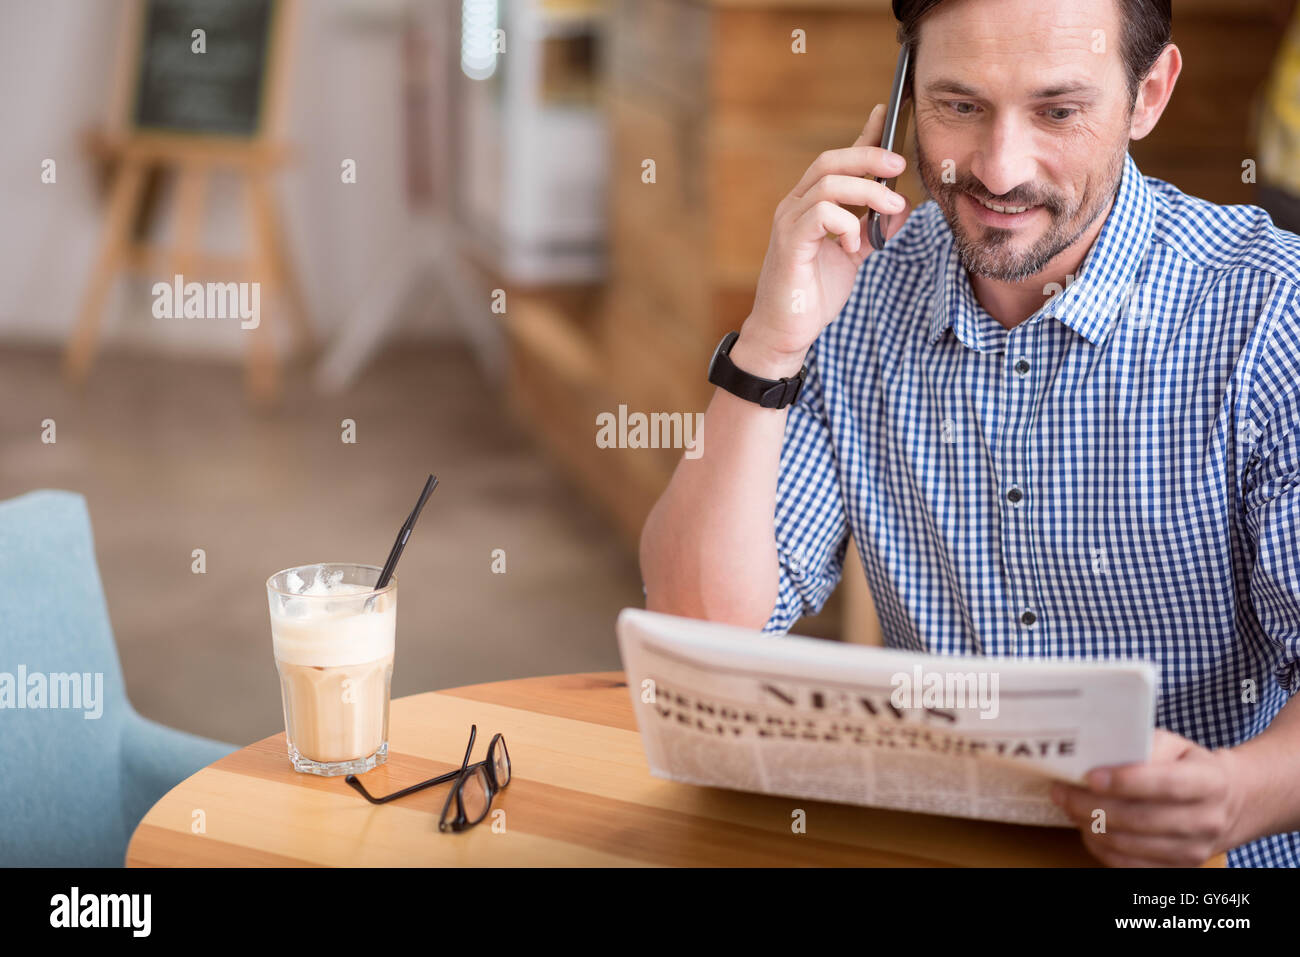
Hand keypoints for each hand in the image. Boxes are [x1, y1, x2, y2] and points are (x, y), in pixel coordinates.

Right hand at [738, 103, 911, 377]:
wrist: (786, 332)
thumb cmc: (814, 294)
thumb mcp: (853, 255)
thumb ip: (872, 229)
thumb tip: (902, 206)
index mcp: (810, 204)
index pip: (837, 160)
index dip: (864, 135)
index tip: (890, 112)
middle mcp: (795, 206)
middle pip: (831, 161)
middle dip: (869, 156)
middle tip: (900, 166)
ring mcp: (789, 222)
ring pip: (827, 183)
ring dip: (867, 191)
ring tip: (893, 209)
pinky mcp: (789, 244)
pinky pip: (820, 215)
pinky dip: (846, 225)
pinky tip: (855, 246)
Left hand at [1049, 729, 1248, 866]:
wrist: (1227, 802)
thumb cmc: (1188, 766)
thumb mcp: (1175, 744)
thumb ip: (1145, 744)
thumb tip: (1101, 750)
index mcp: (1209, 781)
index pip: (1166, 784)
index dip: (1126, 781)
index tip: (1090, 776)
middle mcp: (1206, 819)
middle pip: (1142, 819)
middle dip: (1093, 806)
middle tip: (1062, 791)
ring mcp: (1194, 849)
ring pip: (1131, 845)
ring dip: (1091, 826)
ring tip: (1068, 807)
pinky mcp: (1178, 868)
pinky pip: (1131, 865)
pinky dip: (1101, 848)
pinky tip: (1086, 828)